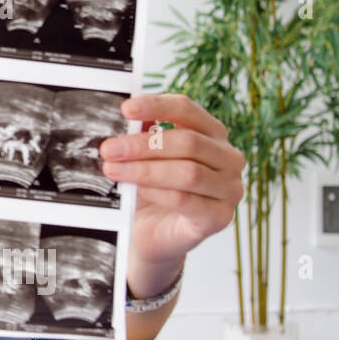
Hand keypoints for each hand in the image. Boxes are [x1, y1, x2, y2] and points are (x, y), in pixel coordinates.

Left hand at [98, 93, 245, 267]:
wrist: (153, 234)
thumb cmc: (151, 189)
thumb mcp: (145, 158)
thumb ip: (143, 135)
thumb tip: (127, 117)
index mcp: (211, 134)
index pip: (188, 110)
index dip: (157, 106)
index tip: (126, 109)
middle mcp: (228, 158)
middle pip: (188, 142)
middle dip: (143, 144)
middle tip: (109, 149)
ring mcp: (229, 189)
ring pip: (187, 172)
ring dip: (144, 170)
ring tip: (113, 170)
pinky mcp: (220, 217)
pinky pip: (186, 200)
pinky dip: (157, 192)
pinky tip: (137, 190)